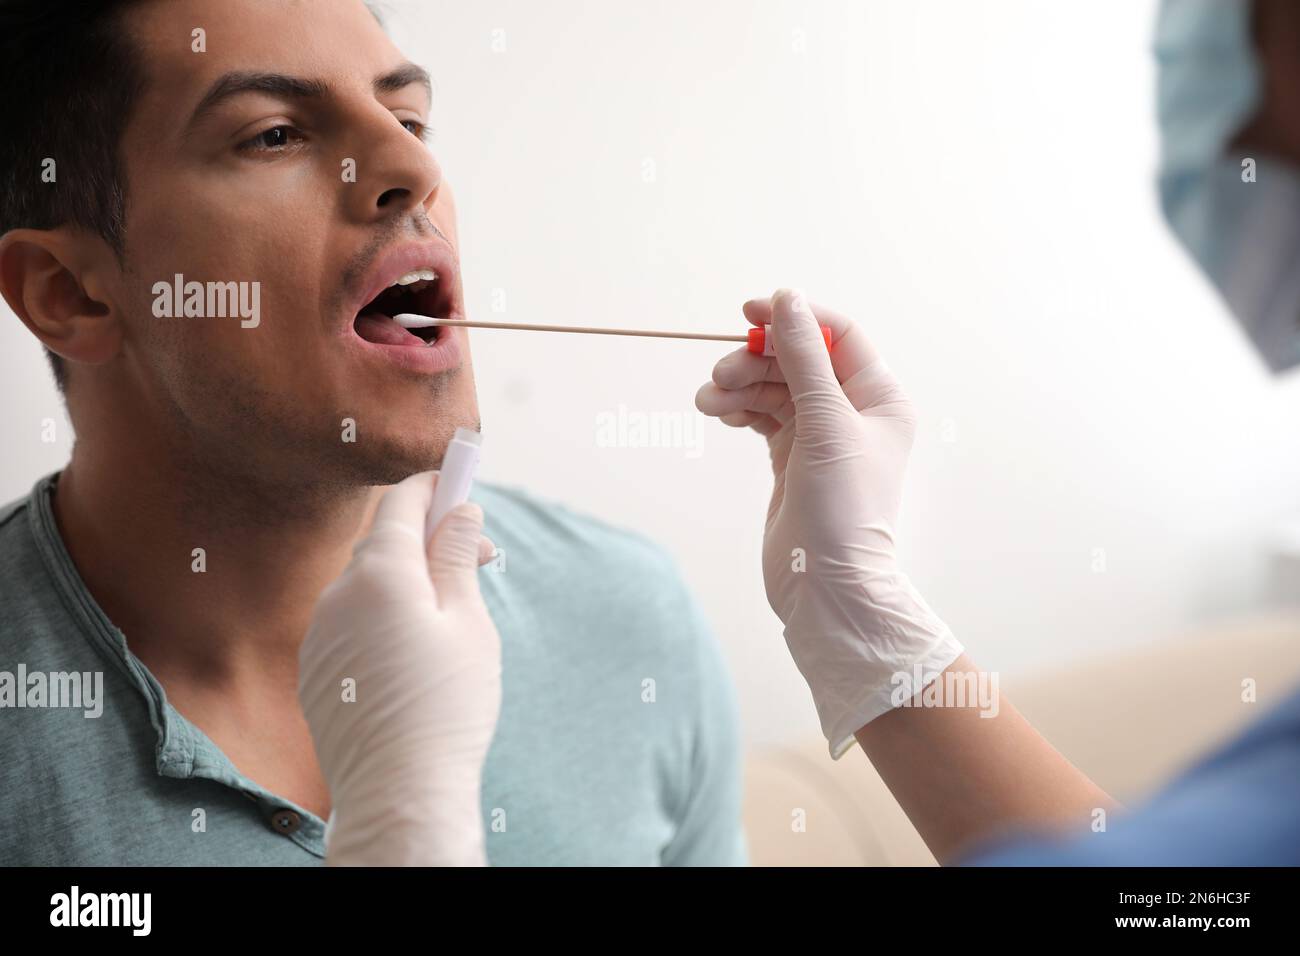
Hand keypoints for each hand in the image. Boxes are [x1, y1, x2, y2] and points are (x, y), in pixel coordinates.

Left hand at [298, 470, 500, 864]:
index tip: (460, 481)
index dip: (433, 485)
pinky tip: (414, 656)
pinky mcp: (316, 670)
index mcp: (380, 574)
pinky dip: (382, 619)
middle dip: (428, 540)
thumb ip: (456, 557)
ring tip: (450, 619)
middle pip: (384, 543)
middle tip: (478, 561)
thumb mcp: (468, 622)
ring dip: (406, 583)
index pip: (401, 502)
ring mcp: (320, 634)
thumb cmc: (446, 707)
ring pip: (367, 585)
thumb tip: (459, 510)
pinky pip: (351, 623)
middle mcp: (338, 595)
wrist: (399, 792)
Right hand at [696, 289, 961, 758]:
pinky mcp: (792, 458)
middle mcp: (853, 412)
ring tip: (710, 401)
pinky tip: (719, 414)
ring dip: (739, 387)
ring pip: (774, 388)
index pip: (837, 336)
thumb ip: (804, 359)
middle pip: (798, 360)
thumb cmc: (843, 511)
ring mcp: (820, 436)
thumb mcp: (825, 425)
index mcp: (879, 398)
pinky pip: (762, 416)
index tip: (748, 313)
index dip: (795, 318)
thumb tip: (786, 301)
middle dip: (756, 361)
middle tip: (719, 375)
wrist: (827, 588)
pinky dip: (739, 409)